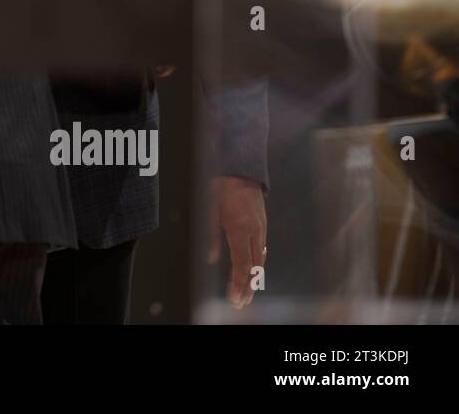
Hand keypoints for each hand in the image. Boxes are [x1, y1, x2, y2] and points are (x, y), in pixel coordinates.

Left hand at [207, 175, 266, 308]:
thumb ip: (212, 237)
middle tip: (241, 304)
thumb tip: (211, 259)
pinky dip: (258, 265)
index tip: (235, 299)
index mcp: (240, 229)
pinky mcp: (263, 225)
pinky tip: (255, 272)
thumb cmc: (222, 188)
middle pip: (254, 267)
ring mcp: (261, 228)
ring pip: (260, 260)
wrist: (242, 169)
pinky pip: (262, 249)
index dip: (238, 284)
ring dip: (255, 279)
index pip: (241, 264)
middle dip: (248, 288)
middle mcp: (254, 232)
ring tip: (248, 294)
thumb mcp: (210, 211)